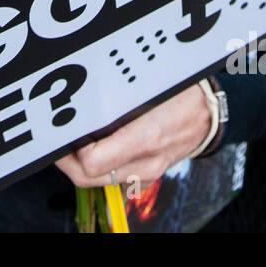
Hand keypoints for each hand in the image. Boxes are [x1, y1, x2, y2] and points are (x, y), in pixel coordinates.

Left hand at [54, 84, 210, 188]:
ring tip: (68, 140)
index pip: (91, 162)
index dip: (69, 149)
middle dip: (65, 160)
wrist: (211, 113)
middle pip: (88, 177)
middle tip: (54, 138)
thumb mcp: (151, 86)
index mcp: (145, 139)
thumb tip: (85, 96)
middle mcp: (144, 163)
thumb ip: (118, 95)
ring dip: (78, 164)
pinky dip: (95, 164)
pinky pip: (112, 176)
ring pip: (97, 180)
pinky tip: (89, 145)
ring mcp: (145, 172)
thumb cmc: (184, 94)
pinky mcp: (146, 172)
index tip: (60, 131)